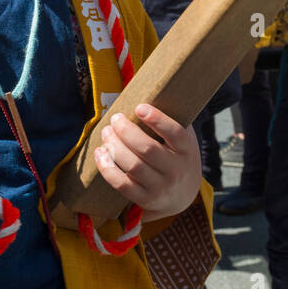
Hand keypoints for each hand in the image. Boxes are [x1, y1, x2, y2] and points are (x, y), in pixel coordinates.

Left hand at [93, 104, 200, 222]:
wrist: (183, 196)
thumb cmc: (177, 157)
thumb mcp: (183, 140)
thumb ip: (172, 119)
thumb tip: (147, 89)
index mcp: (187, 150)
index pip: (175, 133)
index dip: (158, 120)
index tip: (139, 107)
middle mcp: (176, 170)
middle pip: (147, 149)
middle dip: (126, 131)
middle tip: (114, 118)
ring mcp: (160, 187)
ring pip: (133, 166)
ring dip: (114, 146)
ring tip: (106, 132)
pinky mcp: (145, 199)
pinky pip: (122, 184)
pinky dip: (107, 167)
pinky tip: (100, 153)